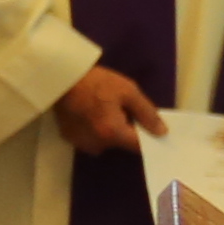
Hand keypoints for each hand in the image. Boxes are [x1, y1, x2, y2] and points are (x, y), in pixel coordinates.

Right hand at [52, 66, 166, 155]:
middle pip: (120, 144)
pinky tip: (88, 114)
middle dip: (124, 130)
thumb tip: (162, 132)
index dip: (147, 138)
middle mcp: (97, 144)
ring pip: (104, 142)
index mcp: (113, 133)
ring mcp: (81, 143)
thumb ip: (147, 113)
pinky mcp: (68, 138)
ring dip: (108, 131)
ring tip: (102, 110)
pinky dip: (92, 130)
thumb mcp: (128, 91)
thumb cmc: (97, 82)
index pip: (138, 147)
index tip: (148, 127)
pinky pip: (89, 139)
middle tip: (120, 110)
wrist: (61, 78)